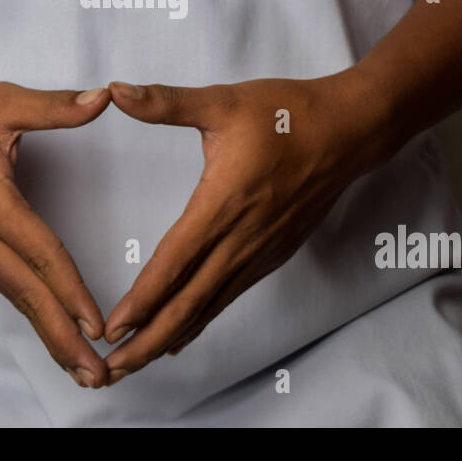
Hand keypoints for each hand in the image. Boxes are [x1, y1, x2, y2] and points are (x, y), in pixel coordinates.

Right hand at [0, 74, 112, 387]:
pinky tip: (54, 334)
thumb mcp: (4, 100)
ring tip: (84, 369)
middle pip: (26, 292)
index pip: (38, 252)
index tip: (98, 323)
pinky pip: (5, 287)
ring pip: (14, 296)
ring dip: (50, 334)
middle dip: (63, 336)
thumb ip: (56, 107)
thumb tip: (106, 98)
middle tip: (99, 375)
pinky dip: (33, 314)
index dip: (70, 289)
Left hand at [100, 73, 400, 383]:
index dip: (143, 298)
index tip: (113, 326)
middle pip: (189, 302)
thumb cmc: (288, 114)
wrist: (350, 131)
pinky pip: (229, 296)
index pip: (175, 261)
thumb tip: (116, 90)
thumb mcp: (223, 102)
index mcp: (223, 203)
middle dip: (147, 340)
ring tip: (136, 362)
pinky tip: (181, 334)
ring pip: (209, 306)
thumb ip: (165, 102)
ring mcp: (260, 251)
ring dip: (170, 336)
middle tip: (110, 369)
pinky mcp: (272, 254)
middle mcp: (241, 238)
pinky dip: (201, 320)